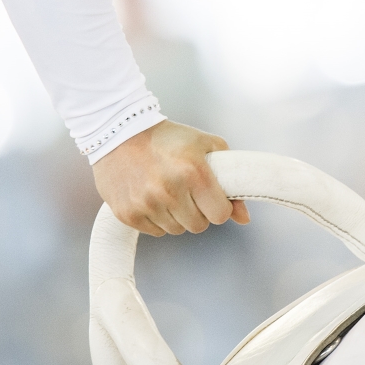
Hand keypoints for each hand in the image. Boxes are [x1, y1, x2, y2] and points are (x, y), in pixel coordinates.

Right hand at [92, 120, 251, 236]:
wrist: (119, 133)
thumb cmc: (168, 138)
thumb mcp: (206, 146)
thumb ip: (231, 180)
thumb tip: (244, 218)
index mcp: (194, 172)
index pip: (220, 215)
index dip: (219, 207)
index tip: (211, 198)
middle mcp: (170, 190)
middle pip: (198, 226)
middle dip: (198, 212)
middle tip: (188, 193)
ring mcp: (146, 203)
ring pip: (176, 230)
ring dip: (176, 216)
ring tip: (168, 192)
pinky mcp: (128, 213)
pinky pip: (155, 232)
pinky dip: (156, 219)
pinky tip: (152, 197)